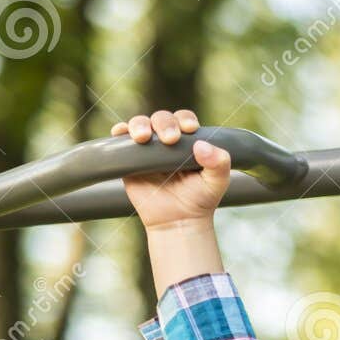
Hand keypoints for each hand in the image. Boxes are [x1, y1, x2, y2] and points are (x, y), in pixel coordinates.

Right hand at [111, 109, 230, 228]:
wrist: (177, 221)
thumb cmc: (199, 199)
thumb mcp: (217, 182)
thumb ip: (220, 163)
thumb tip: (202, 145)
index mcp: (189, 141)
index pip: (185, 120)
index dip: (186, 120)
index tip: (190, 129)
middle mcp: (167, 140)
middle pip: (162, 118)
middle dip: (165, 123)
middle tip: (170, 139)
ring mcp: (148, 148)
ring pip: (140, 123)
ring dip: (140, 124)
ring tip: (144, 137)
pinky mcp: (129, 158)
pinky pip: (121, 140)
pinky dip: (120, 131)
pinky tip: (122, 133)